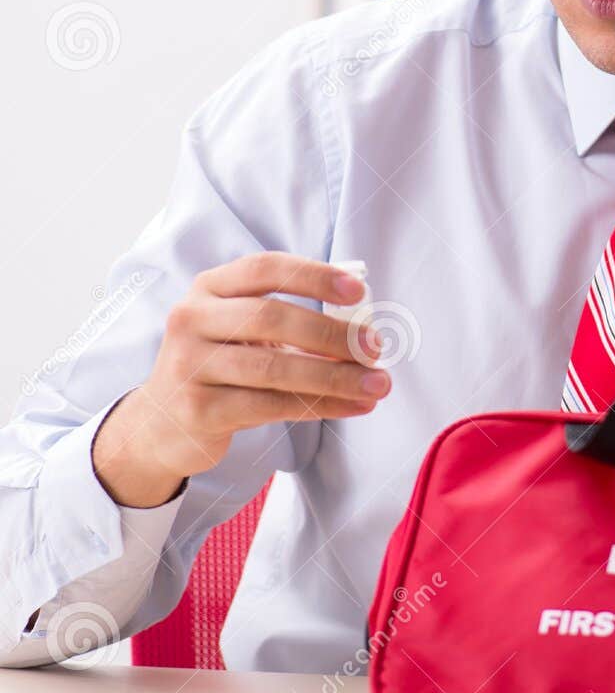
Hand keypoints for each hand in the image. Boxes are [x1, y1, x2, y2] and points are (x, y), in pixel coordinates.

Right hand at [135, 252, 390, 479]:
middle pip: (271, 317)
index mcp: (209, 288)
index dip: (313, 276)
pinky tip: (351, 406)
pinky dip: (319, 406)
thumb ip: (289, 320)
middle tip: (375, 348)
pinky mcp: (198, 410)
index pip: (264, 268)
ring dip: (334, 377)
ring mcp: (190, 365)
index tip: (358, 290)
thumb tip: (362, 328)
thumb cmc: (219, 367)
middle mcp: (192, 319)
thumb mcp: (240, 331)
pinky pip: (270, 406)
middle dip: (331, 333)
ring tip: (376, 385)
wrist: (160, 424)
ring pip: (273, 369)